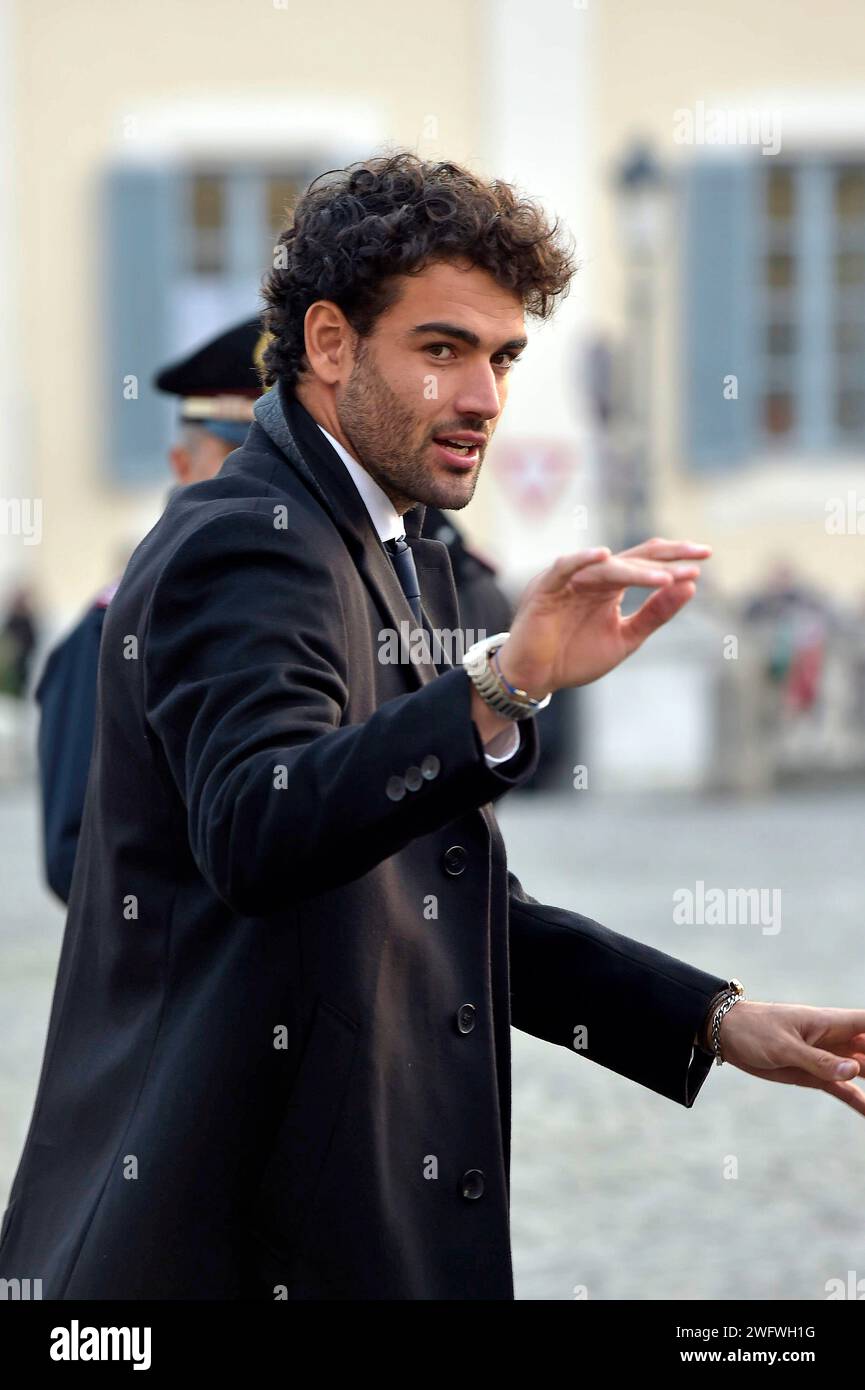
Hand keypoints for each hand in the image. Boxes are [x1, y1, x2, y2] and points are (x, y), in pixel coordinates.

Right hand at [496, 537, 711, 697]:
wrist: (536, 678)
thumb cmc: (575, 656)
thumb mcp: (626, 638)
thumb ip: (655, 613)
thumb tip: (691, 587)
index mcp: (611, 586)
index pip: (646, 562)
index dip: (675, 558)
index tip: (706, 557)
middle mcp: (593, 577)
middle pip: (633, 559)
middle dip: (666, 558)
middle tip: (699, 555)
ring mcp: (570, 581)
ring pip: (607, 567)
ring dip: (637, 571)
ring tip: (667, 578)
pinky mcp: (546, 589)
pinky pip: (565, 568)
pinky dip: (581, 560)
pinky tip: (604, 555)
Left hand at [719, 1001, 864, 1116]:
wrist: (726, 1034)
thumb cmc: (754, 1030)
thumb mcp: (784, 1046)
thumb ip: (819, 1060)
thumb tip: (854, 1071)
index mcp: (831, 1023)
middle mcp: (837, 1040)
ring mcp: (828, 1059)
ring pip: (864, 1072)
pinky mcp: (816, 1075)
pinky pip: (844, 1090)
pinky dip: (860, 1101)